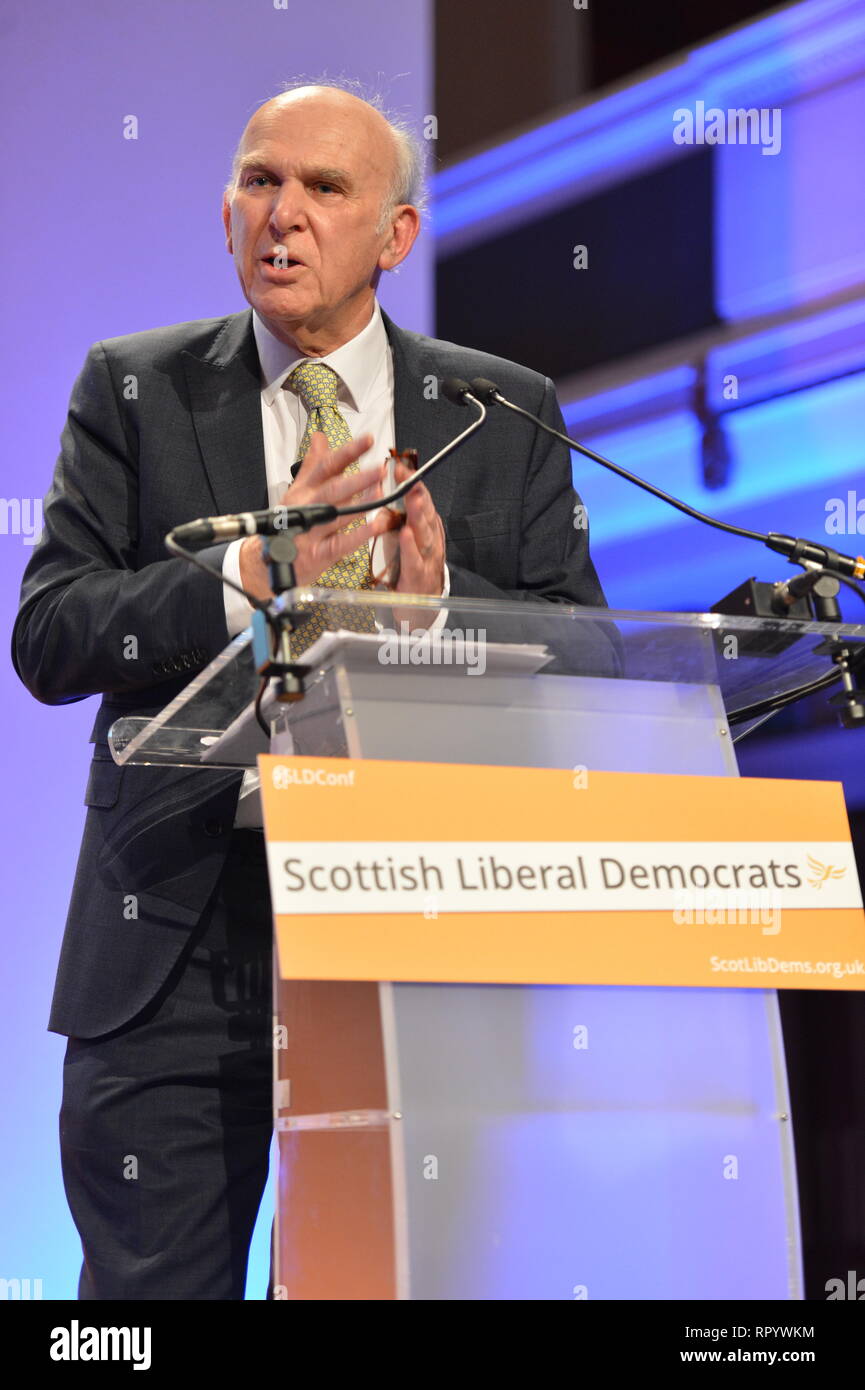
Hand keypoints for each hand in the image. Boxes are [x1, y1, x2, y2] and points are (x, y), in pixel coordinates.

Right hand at [239, 431, 390, 599]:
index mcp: (304, 490)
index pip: (327, 466)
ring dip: (361, 503)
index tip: (368, 440)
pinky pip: (340, 543)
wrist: (264, 562)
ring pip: (338, 514)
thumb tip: (320, 438)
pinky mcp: (318, 554)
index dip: (348, 452)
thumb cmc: (286, 524)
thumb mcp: (297, 492)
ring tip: (380, 491)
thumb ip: (313, 465)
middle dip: (357, 478)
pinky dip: (358, 535)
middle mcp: (307, 507)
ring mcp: (312, 531)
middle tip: (380, 468)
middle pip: (333, 489)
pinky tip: (375, 525)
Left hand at [393, 460, 445, 595]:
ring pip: (425, 533)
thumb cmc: (409, 565)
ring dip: (419, 515)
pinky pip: (414, 559)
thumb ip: (395, 514)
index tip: (400, 466)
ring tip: (414, 499)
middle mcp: (429, 537)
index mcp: (425, 526)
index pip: (420, 498)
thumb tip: (379, 489)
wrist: (420, 603)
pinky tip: (405, 534)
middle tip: (410, 476)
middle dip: (417, 493)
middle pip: (425, 512)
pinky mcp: (419, 576)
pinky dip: (410, 547)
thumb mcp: (403, 535)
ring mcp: (427, 557)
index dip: (411, 482)